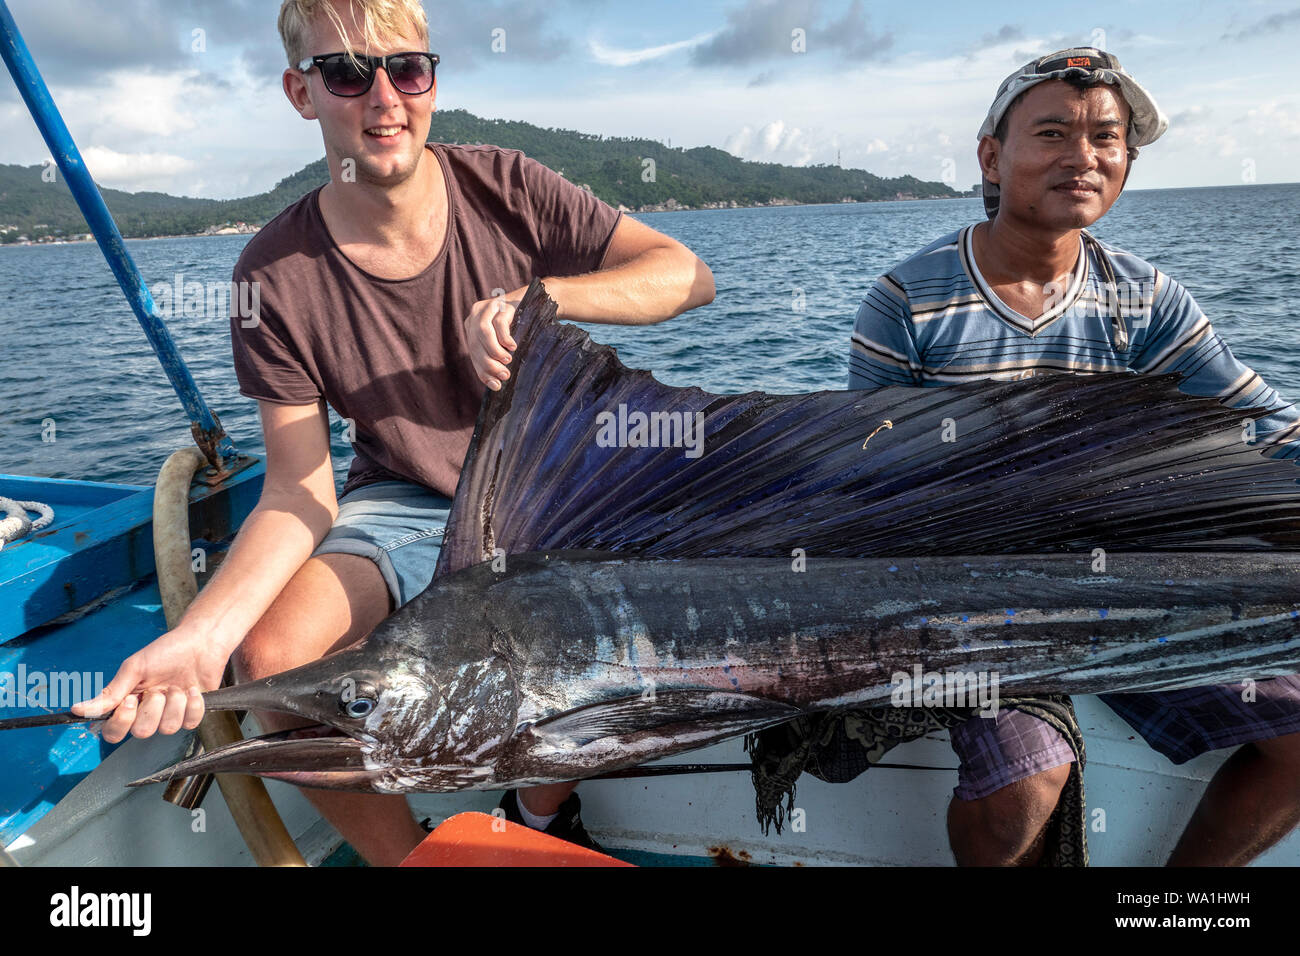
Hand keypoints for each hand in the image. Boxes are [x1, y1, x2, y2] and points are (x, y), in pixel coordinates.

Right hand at [71, 627, 228, 743]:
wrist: (200, 641)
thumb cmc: (165, 651)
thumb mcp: (134, 668)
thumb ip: (110, 692)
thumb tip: (77, 710)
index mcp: (128, 703)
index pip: (114, 731)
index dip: (121, 721)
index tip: (131, 699)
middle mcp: (147, 713)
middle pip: (141, 733)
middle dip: (152, 709)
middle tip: (159, 689)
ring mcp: (170, 715)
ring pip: (167, 729)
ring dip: (175, 704)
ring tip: (178, 686)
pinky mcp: (191, 714)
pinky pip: (190, 724)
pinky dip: (193, 705)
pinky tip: (192, 689)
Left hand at [462, 288, 522, 390]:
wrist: (538, 302)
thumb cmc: (520, 327)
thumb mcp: (503, 344)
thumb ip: (494, 359)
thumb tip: (495, 385)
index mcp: (472, 326)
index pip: (473, 352)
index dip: (482, 370)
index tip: (496, 385)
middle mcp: (476, 315)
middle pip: (475, 343)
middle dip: (489, 363)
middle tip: (505, 375)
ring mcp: (488, 307)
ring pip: (483, 332)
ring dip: (494, 350)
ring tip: (507, 360)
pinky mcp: (502, 303)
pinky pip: (499, 323)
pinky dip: (504, 338)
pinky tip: (513, 347)